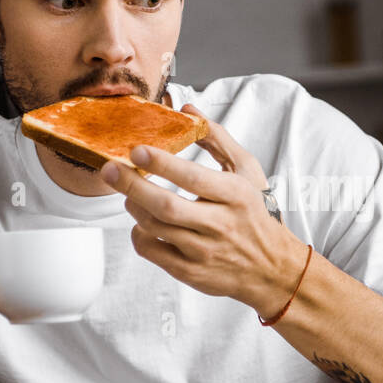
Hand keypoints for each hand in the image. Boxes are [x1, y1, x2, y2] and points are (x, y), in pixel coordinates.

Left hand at [103, 104, 308, 315]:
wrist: (272, 268)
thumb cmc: (255, 213)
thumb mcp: (247, 171)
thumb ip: (218, 139)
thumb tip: (187, 111)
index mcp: (236, 195)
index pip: (194, 177)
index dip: (162, 163)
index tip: (136, 150)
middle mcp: (221, 224)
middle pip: (167, 206)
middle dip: (132, 186)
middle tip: (109, 169)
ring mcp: (205, 251)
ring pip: (155, 228)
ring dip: (134, 206)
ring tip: (130, 194)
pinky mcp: (192, 272)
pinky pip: (153, 252)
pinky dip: (139, 234)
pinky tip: (142, 223)